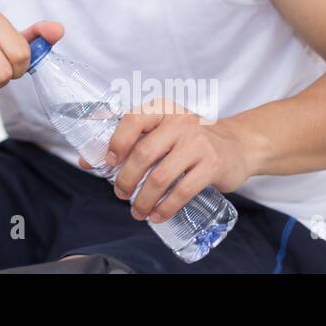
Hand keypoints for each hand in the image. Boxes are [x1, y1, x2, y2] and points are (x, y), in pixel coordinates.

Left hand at [80, 100, 256, 223]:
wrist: (237, 145)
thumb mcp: (163, 130)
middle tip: (120, 194)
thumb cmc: (189, 140)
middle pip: (143, 153)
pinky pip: (182, 191)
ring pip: (160, 176)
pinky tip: (157, 216)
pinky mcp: (213, 164)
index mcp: (162, 109)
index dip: (116, 142)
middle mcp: (180, 122)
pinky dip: (165, 208)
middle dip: (126, 179)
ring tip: (137, 211)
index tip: (107, 163)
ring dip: (144, 199)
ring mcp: (198, 143)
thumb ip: (130, 141)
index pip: (132, 120)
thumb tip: (87, 161)